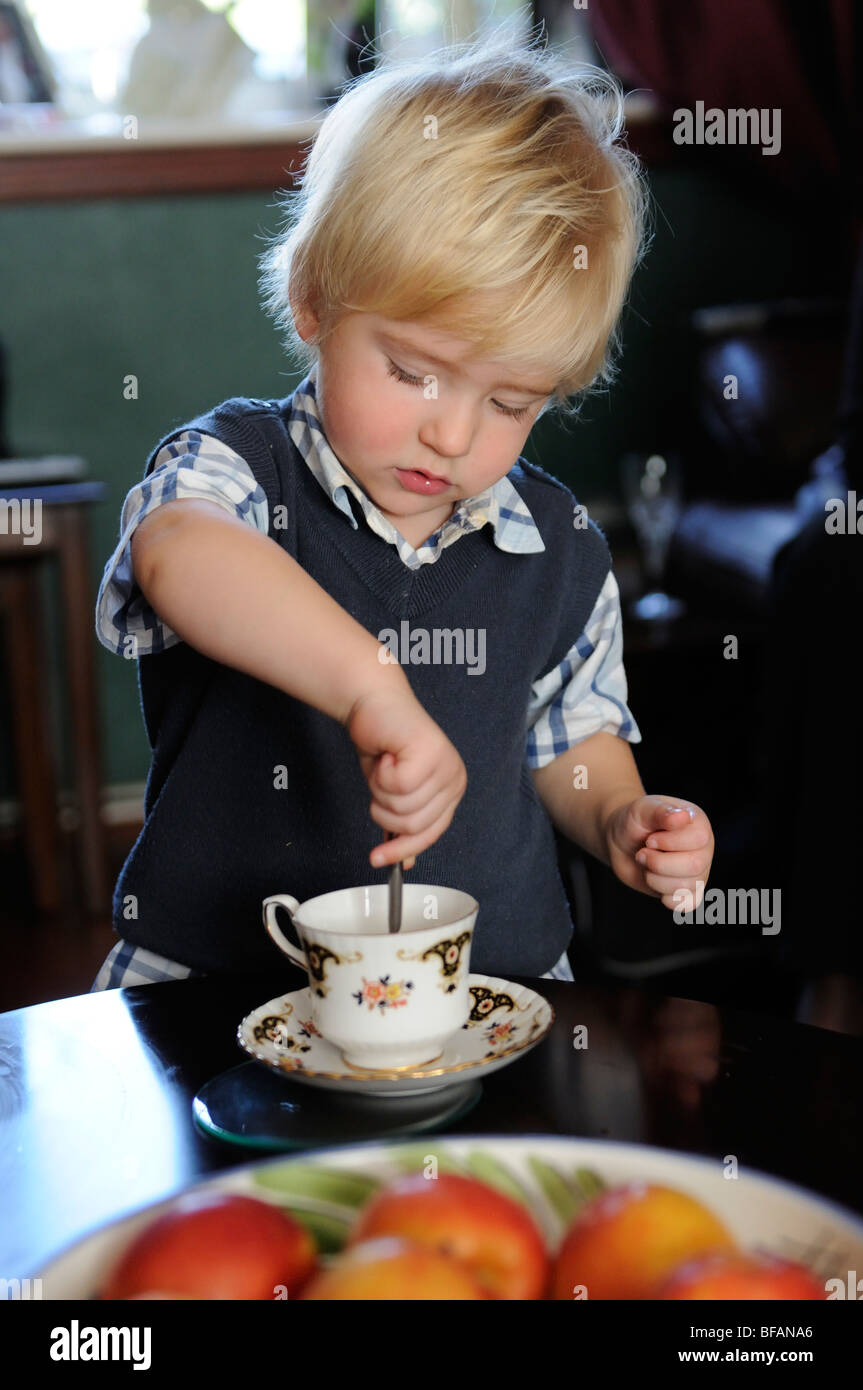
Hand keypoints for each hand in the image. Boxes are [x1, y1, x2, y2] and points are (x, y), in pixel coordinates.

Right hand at [346, 686, 466, 870]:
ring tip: (386, 765)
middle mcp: (455, 780)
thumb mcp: (392, 794)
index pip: (430, 835)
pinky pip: (397, 785)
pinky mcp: (430, 752)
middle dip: (384, 807)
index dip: (401, 850)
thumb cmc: (384, 746)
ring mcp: (446, 766)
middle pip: (412, 825)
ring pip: (403, 806)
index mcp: (451, 792)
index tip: (376, 858)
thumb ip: (402, 824)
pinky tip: (387, 754)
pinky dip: (381, 772)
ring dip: (380, 789)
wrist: (374, 704)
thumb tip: (404, 863)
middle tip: (381, 781)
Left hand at [605, 795, 713, 908]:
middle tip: (642, 854)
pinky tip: (655, 882)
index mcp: (698, 824)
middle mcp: (703, 848)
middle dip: (659, 863)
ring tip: (646, 864)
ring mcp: (698, 871)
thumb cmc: (635, 821)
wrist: (621, 840)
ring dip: (656, 879)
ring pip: (688, 886)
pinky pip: (688, 904)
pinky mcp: (687, 891)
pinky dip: (668, 898)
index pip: (698, 839)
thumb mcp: (642, 809)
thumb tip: (682, 817)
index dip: (669, 843)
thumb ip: (661, 812)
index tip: (650, 839)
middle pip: (695, 865)